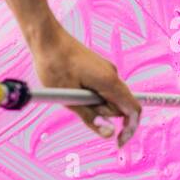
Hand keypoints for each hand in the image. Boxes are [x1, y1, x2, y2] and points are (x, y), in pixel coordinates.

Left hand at [31, 22, 140, 146]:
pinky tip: (71, 87)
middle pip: (119, 106)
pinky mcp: (98, 70)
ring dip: (93, 104)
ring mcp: (106, 71)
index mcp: (109, 82)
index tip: (118, 141)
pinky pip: (101, 90)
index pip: (133, 110)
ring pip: (108, 98)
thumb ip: (91, 117)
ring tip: (70, 93)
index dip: (130, 129)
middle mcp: (112, 75)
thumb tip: (109, 134)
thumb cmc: (55, 65)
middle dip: (102, 114)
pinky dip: (90, 96)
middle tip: (77, 106)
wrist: (46, 38)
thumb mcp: (70, 98)